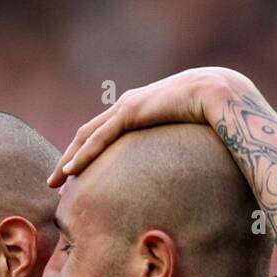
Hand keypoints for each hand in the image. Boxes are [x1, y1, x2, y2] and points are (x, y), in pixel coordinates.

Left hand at [48, 67, 255, 186]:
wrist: (222, 95)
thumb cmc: (215, 117)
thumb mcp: (189, 137)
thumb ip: (180, 153)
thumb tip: (188, 179)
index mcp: (142, 109)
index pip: (107, 132)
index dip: (89, 151)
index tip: (77, 173)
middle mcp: (130, 105)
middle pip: (89, 134)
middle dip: (70, 157)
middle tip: (55, 181)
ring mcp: (128, 107)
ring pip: (87, 137)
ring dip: (68, 159)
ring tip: (54, 181)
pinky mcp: (130, 113)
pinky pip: (98, 139)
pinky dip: (81, 156)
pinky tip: (68, 171)